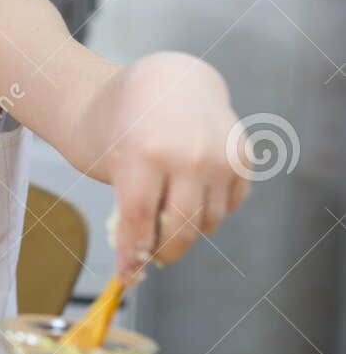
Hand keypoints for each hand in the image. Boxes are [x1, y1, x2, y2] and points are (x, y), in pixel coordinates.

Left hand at [106, 53, 249, 285]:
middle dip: (161, 251)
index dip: (131, 254)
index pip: (138, 221)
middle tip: (150, 255)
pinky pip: (230, 204)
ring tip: (167, 213)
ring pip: (208, 221)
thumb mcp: (110, 157)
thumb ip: (125, 206)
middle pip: (179, 229)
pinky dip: (211, 208)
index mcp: (145, 153)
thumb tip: (134, 262)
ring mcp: (220, 155)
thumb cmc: (128, 119)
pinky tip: (191, 192)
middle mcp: (188, 155)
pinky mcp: (242, 156)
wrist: (167, 78)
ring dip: (187, 229)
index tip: (127, 275)